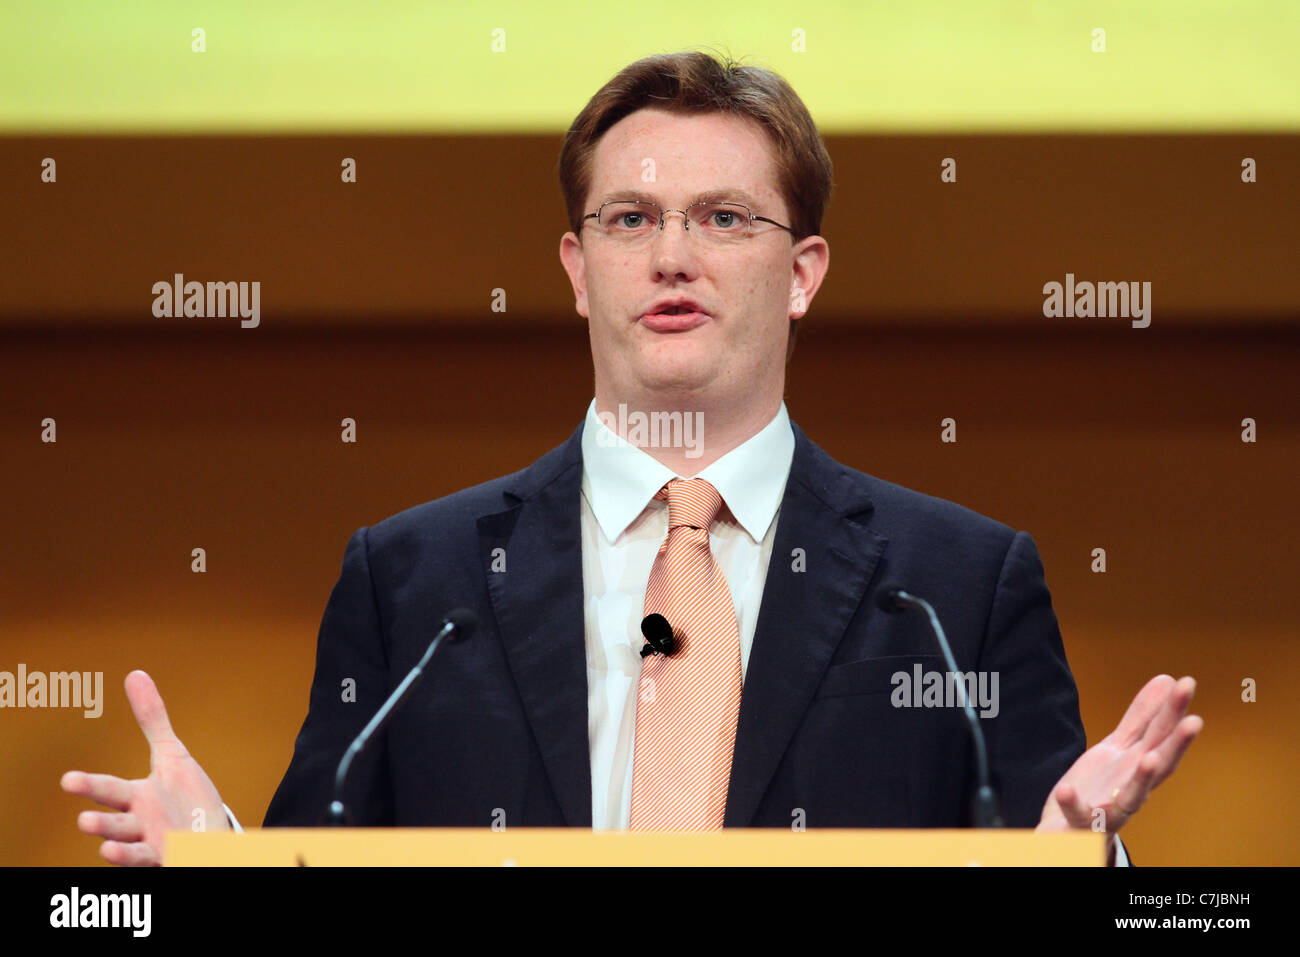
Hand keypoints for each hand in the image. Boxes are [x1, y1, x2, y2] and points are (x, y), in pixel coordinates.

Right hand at [61, 670, 228, 864]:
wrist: (207, 836)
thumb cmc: (183, 797)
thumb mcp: (172, 756)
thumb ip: (152, 720)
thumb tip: (135, 674)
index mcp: (137, 798)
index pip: (109, 790)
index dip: (89, 785)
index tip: (67, 779)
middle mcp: (139, 825)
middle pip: (115, 823)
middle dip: (98, 823)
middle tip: (83, 820)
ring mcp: (154, 846)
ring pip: (130, 851)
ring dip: (118, 851)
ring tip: (105, 849)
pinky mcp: (172, 861)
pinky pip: (156, 864)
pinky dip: (146, 864)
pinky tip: (138, 860)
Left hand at [1037, 674, 1201, 859]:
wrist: (1072, 827)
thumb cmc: (1103, 786)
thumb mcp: (1121, 747)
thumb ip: (1141, 718)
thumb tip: (1167, 680)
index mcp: (1140, 765)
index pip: (1161, 737)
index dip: (1173, 713)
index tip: (1184, 684)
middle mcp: (1133, 787)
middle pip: (1158, 764)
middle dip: (1176, 744)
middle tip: (1194, 721)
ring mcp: (1111, 807)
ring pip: (1132, 796)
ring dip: (1143, 779)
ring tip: (1150, 759)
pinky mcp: (1084, 822)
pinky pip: (1078, 814)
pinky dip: (1074, 804)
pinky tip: (1066, 791)